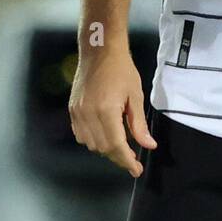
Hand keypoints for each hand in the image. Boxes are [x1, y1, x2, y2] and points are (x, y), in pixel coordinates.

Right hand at [68, 46, 155, 177]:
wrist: (99, 51)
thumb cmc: (121, 69)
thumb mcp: (135, 95)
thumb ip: (139, 124)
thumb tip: (148, 145)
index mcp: (106, 110)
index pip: (116, 146)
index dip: (127, 161)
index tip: (136, 169)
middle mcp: (88, 114)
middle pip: (103, 148)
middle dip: (119, 156)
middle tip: (132, 157)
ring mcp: (78, 112)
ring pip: (91, 144)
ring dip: (106, 148)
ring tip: (120, 144)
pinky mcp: (72, 109)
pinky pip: (80, 134)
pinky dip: (93, 140)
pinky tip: (104, 134)